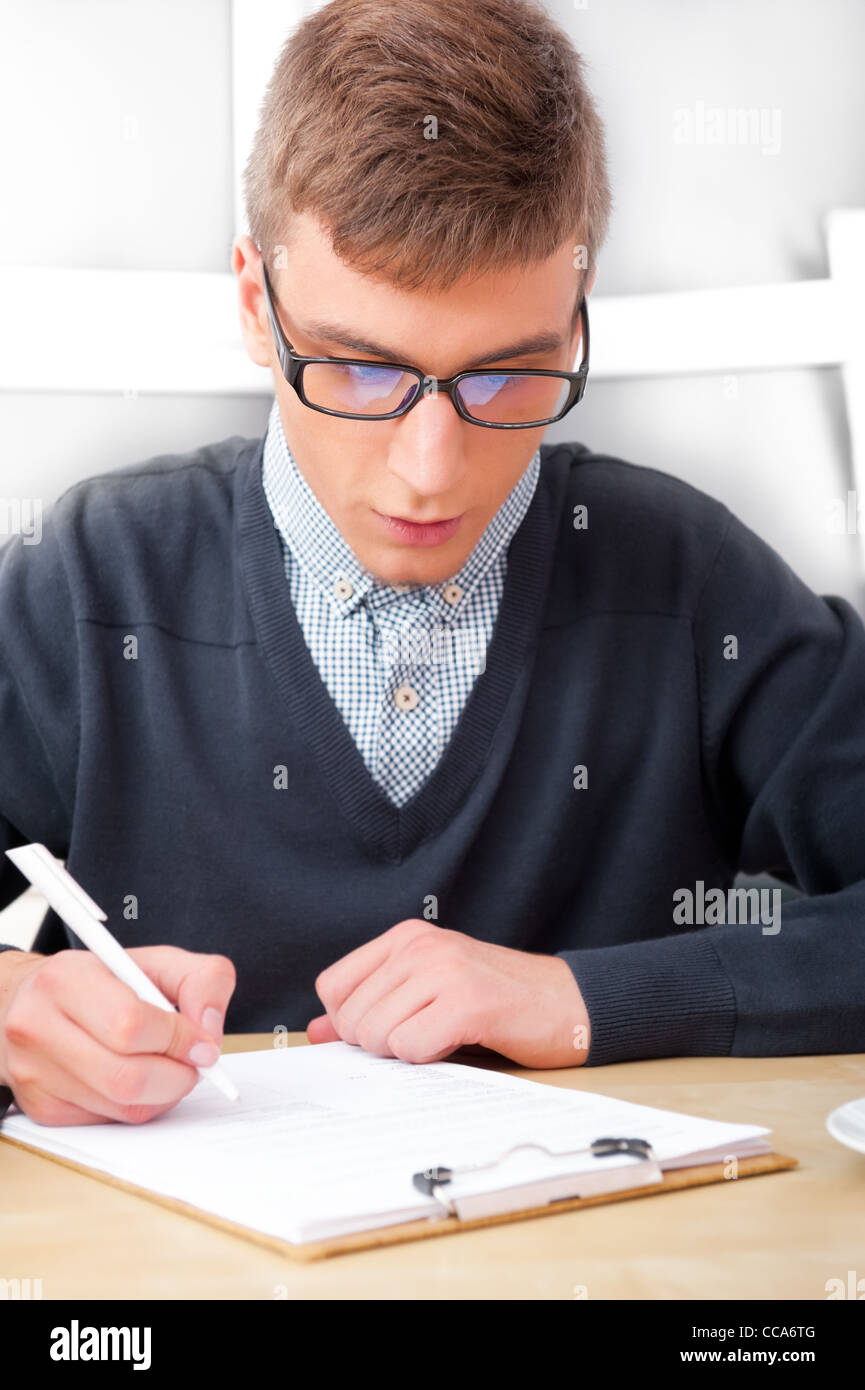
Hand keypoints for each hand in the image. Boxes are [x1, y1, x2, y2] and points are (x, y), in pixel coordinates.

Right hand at [0, 946, 235, 1125]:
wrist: (28, 1001)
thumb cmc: (100, 980)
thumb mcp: (156, 961)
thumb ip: (202, 981)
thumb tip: (209, 1036)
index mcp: (66, 979)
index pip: (131, 1025)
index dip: (179, 1039)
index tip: (202, 1043)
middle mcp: (38, 1026)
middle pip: (128, 1078)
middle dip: (178, 1075)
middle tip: (192, 1062)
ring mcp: (34, 1073)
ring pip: (124, 1107)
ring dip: (164, 1093)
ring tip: (167, 1065)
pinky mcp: (41, 1108)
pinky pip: (110, 1121)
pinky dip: (138, 1105)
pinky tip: (136, 1077)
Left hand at [307, 919, 590, 1067]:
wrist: (568, 1003)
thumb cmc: (497, 1001)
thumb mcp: (427, 993)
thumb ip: (371, 1006)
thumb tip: (315, 1031)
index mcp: (406, 937)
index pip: (332, 986)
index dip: (348, 1021)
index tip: (386, 1027)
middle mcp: (420, 945)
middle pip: (351, 1018)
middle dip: (378, 1044)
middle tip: (424, 1036)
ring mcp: (445, 970)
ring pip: (376, 1035)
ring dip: (404, 1052)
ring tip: (442, 1037)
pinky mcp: (469, 1003)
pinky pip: (410, 1047)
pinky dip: (427, 1058)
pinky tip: (456, 1042)